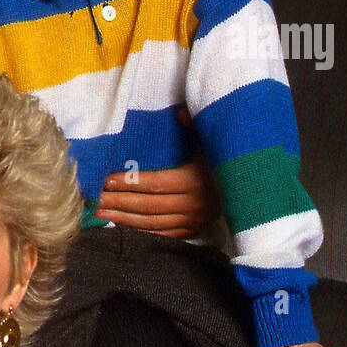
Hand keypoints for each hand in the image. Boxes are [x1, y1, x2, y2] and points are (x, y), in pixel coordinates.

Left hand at [95, 115, 220, 238]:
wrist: (251, 190)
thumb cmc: (224, 162)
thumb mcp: (212, 142)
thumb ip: (195, 127)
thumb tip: (179, 112)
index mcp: (193, 180)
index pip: (154, 183)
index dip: (129, 183)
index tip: (107, 180)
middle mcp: (192, 204)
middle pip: (148, 205)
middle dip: (119, 202)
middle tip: (95, 200)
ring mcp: (192, 221)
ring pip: (151, 222)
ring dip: (124, 219)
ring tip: (100, 214)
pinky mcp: (192, 231)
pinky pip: (161, 234)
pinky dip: (140, 232)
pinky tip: (121, 227)